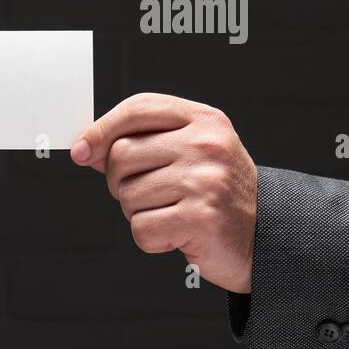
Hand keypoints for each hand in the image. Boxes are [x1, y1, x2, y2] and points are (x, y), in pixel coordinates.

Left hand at [70, 93, 256, 293]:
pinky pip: (142, 229)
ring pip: (128, 195)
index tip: (83, 150)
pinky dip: (152, 239)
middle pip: (122, 154)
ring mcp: (205, 180)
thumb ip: (144, 143)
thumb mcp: (191, 153)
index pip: (138, 108)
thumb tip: (87, 148)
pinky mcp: (201, 217)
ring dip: (139, 213)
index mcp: (204, 120)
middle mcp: (206, 144)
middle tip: (149, 195)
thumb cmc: (219, 194)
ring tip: (170, 213)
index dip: (101, 128)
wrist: (265, 237)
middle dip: (121, 182)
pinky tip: (177, 234)